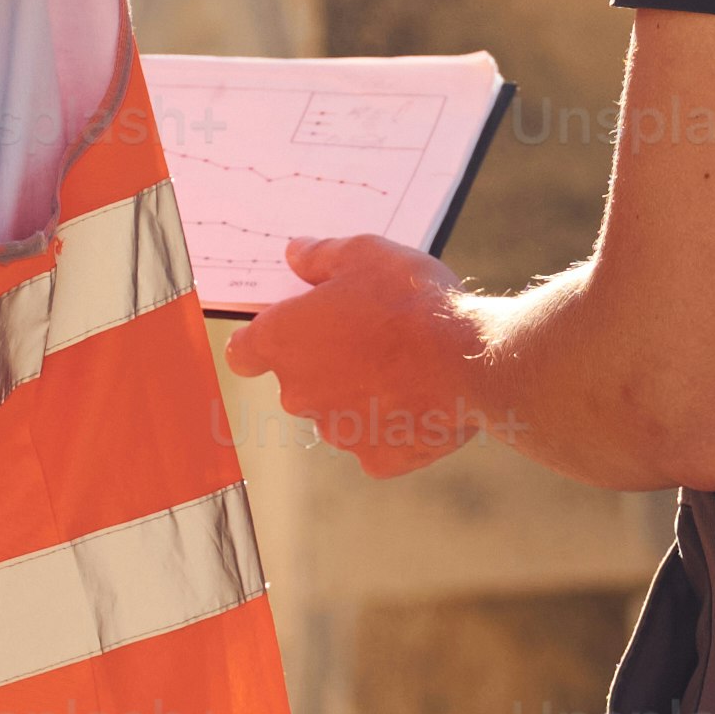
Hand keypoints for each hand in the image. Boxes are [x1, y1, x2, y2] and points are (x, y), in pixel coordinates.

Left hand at [219, 233, 489, 476]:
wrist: (470, 360)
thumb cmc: (411, 301)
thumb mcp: (366, 254)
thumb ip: (320, 256)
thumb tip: (295, 254)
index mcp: (283, 341)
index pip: (244, 353)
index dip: (264, 342)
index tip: (294, 330)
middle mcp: (298, 393)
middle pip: (301, 380)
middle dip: (329, 362)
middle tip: (373, 335)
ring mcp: (336, 431)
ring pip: (340, 411)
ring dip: (361, 393)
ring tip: (407, 365)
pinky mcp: (376, 459)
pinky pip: (376, 440)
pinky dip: (393, 424)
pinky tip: (422, 399)